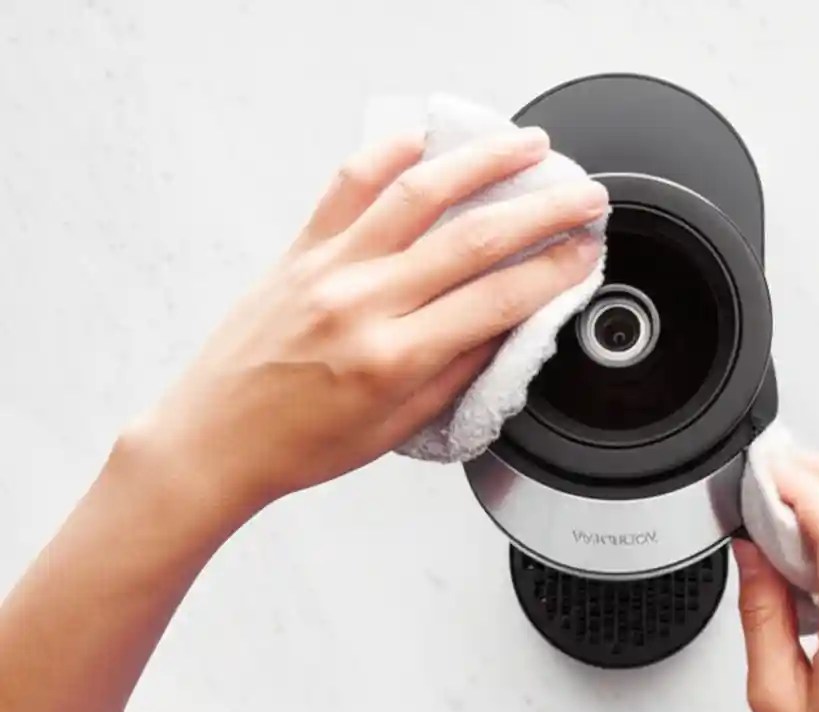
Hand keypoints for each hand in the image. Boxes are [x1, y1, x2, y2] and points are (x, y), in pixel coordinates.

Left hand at [119, 127, 607, 512]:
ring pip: (419, 192)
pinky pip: (349, 185)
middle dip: (544, 210)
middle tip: (584, 196)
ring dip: (482, 162)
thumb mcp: (398, 428)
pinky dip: (390, 154)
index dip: (554, 271)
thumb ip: (460, 371)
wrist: (214, 439)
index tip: (587, 253)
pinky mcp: (302, 249)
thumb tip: (512, 324)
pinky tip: (425, 142)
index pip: (498, 300)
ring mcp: (329, 267)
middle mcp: (363, 302)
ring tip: (526, 146)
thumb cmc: (300, 444)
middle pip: (475, 238)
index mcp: (393, 358)